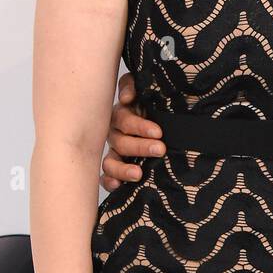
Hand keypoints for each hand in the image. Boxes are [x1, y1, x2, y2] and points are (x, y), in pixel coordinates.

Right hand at [101, 71, 164, 189]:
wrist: (166, 123)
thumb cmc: (154, 106)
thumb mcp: (147, 91)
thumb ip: (133, 86)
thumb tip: (126, 97)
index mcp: (122, 116)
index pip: (125, 121)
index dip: (139, 126)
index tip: (158, 132)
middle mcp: (115, 134)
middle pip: (120, 142)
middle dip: (141, 147)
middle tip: (160, 149)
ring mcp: (114, 153)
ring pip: (110, 162)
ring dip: (122, 168)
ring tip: (138, 174)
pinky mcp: (115, 169)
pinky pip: (106, 177)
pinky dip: (109, 182)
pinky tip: (117, 186)